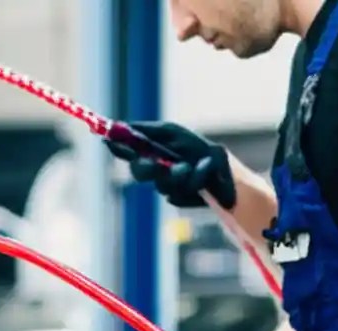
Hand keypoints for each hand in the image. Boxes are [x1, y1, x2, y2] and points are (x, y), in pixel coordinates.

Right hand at [106, 121, 235, 208]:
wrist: (229, 173)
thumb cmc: (201, 150)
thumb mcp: (174, 134)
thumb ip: (149, 131)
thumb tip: (124, 126)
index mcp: (153, 152)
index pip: (127, 151)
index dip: (117, 147)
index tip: (109, 141)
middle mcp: (157, 170)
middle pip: (138, 171)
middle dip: (146, 168)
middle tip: (155, 165)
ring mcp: (168, 186)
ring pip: (161, 184)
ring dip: (180, 173)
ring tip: (197, 165)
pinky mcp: (180, 198)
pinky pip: (178, 193)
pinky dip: (196, 178)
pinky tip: (206, 172)